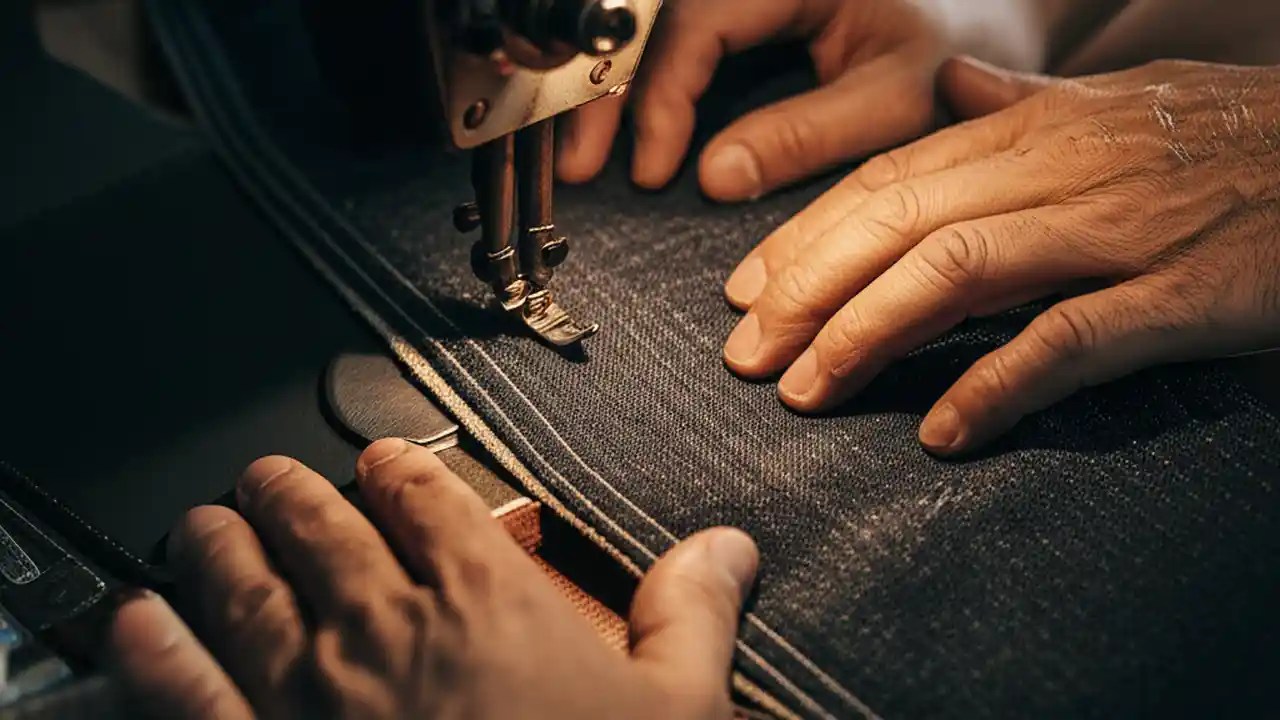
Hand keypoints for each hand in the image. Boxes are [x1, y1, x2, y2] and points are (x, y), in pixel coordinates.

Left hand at [110, 440, 758, 718]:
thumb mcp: (675, 708)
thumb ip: (690, 614)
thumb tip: (726, 550)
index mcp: (482, 599)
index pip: (421, 491)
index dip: (398, 464)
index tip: (386, 461)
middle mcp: (384, 627)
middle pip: (317, 521)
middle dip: (292, 490)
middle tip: (276, 479)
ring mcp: (312, 692)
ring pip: (243, 583)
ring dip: (220, 543)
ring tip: (209, 524)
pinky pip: (186, 687)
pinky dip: (154, 646)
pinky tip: (138, 621)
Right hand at [556, 0, 1047, 201]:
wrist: (988, 16)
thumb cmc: (957, 51)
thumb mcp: (896, 100)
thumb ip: (808, 134)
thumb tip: (714, 176)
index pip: (698, 20)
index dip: (661, 96)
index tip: (650, 168)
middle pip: (648, 13)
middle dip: (602, 89)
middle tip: (576, 165)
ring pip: (646, 21)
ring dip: (606, 85)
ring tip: (578, 151)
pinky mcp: (737, 5)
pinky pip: (671, 35)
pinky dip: (638, 82)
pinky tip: (617, 127)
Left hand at [722, 57, 1279, 454]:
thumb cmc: (1236, 135)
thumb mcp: (1120, 101)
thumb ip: (1024, 100)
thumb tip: (950, 83)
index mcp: (1036, 127)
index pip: (889, 178)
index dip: (806, 235)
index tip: (744, 289)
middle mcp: (1060, 169)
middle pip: (901, 222)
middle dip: (807, 290)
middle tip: (746, 354)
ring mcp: (1119, 231)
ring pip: (960, 270)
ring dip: (867, 332)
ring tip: (807, 390)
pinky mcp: (1181, 294)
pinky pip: (1069, 340)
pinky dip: (996, 383)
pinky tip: (940, 430)